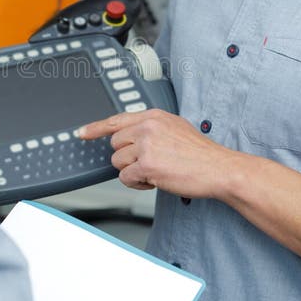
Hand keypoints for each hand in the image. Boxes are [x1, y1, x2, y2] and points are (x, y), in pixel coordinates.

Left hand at [79, 109, 231, 198]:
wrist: (218, 169)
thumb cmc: (200, 154)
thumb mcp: (175, 129)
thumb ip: (151, 129)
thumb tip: (130, 138)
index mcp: (153, 116)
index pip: (116, 120)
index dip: (95, 128)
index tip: (82, 133)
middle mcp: (147, 127)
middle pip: (115, 145)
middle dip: (127, 158)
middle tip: (149, 163)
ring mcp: (146, 145)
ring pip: (118, 163)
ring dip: (133, 172)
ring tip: (157, 171)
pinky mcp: (146, 165)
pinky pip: (126, 178)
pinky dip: (139, 184)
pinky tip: (157, 180)